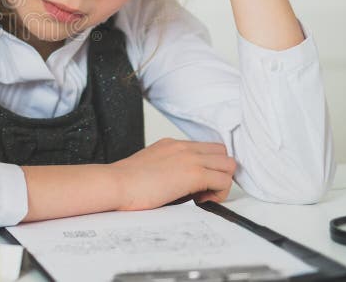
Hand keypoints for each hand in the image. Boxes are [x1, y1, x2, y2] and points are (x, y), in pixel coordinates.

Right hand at [110, 138, 236, 210]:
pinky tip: (199, 201)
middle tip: (204, 190)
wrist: (116, 184)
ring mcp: (190, 158)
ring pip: (228, 165)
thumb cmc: (127, 182)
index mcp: (171, 144)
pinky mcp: (194, 173)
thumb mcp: (151, 166)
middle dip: (219, 172)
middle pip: (222, 153)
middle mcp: (183, 147)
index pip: (207, 148)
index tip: (197, 183)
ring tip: (203, 196)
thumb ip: (169, 168)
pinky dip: (219, 193)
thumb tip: (180, 184)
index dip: (208, 166)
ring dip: (222, 182)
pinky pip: (224, 181)